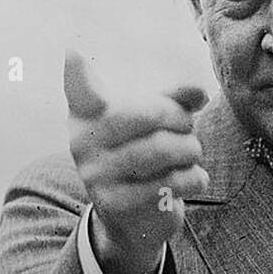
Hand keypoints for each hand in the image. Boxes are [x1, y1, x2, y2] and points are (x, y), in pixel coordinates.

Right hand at [64, 49, 208, 273]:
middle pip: (146, 116)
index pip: (81, 91)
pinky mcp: (118, 206)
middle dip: (180, 119)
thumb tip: (200, 92)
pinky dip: (194, 178)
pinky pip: (171, 182)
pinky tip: (193, 178)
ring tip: (193, 153)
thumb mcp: (154, 123)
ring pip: (162, 150)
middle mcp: (83, 144)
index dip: (78, 73)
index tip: (72, 51)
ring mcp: (97, 176)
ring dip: (191, 150)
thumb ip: (175, 100)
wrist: (133, 222)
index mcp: (87, 116)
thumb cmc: (145, 157)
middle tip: (189, 127)